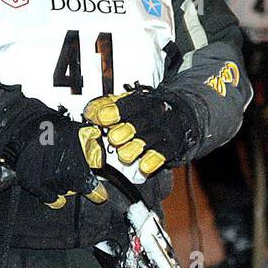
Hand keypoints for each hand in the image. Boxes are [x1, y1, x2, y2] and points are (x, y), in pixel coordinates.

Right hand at [7, 110, 107, 209]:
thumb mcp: (79, 131)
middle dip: (76, 182)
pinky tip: (51, 185)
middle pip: (75, 189)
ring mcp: (47, 183)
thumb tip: (99, 147)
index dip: (97, 193)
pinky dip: (50, 194)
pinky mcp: (33, 185)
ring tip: (58, 169)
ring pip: (62, 192)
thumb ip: (92, 142)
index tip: (100, 195)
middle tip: (71, 169)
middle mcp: (63, 179)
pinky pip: (47, 197)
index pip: (91, 188)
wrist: (25, 127)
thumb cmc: (52, 127)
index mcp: (77, 168)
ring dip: (63, 185)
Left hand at [83, 85, 198, 177]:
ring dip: (137, 147)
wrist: (178, 117)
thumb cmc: (145, 113)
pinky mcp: (172, 146)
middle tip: (114, 138)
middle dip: (127, 129)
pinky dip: (153, 160)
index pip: (128, 103)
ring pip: (151, 138)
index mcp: (141, 101)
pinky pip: (164, 153)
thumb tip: (90, 112)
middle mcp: (155, 113)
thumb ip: (106, 107)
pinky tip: (144, 166)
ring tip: (124, 155)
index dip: (115, 110)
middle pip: (141, 121)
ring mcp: (165, 130)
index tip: (101, 118)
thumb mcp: (127, 105)